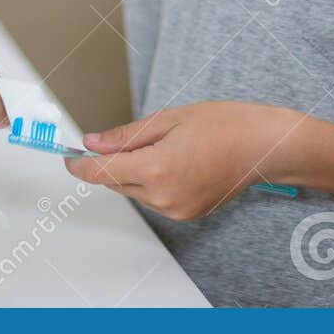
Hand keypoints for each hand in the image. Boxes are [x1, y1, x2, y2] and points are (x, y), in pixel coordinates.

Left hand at [65, 101, 301, 220]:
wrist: (264, 146)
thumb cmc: (226, 125)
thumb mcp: (169, 119)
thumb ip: (126, 136)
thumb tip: (93, 143)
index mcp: (157, 168)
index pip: (102, 173)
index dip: (80, 166)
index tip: (68, 158)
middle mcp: (164, 196)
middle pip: (118, 183)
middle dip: (112, 163)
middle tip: (118, 141)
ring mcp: (177, 210)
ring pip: (136, 191)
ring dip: (135, 172)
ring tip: (165, 146)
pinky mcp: (187, 214)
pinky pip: (156, 198)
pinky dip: (154, 182)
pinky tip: (175, 161)